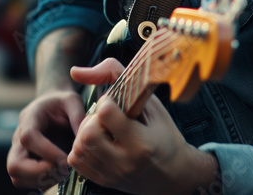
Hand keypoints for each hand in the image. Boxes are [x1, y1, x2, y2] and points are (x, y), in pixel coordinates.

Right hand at [7, 88, 85, 189]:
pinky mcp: (23, 163)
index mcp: (29, 118)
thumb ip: (78, 114)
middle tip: (62, 170)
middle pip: (14, 164)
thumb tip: (83, 137)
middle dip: (39, 173)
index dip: (47, 151)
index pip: (28, 138)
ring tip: (62, 172)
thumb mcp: (72, 100)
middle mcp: (18, 137)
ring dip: (41, 180)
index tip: (66, 159)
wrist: (51, 106)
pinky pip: (23, 181)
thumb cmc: (61, 102)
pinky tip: (57, 173)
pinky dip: (41, 183)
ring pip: (17, 176)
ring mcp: (19, 152)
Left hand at [68, 59, 219, 194]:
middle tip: (104, 118)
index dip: (106, 101)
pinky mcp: (105, 181)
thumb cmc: (166, 136)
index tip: (115, 102)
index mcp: (141, 143)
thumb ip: (117, 78)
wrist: (176, 173)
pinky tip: (96, 142)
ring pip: (79, 149)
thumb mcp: (152, 105)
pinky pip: (76, 162)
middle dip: (91, 119)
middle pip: (88, 134)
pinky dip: (81, 148)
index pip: (106, 114)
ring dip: (84, 133)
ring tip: (101, 129)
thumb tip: (77, 72)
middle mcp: (125, 162)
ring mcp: (114, 174)